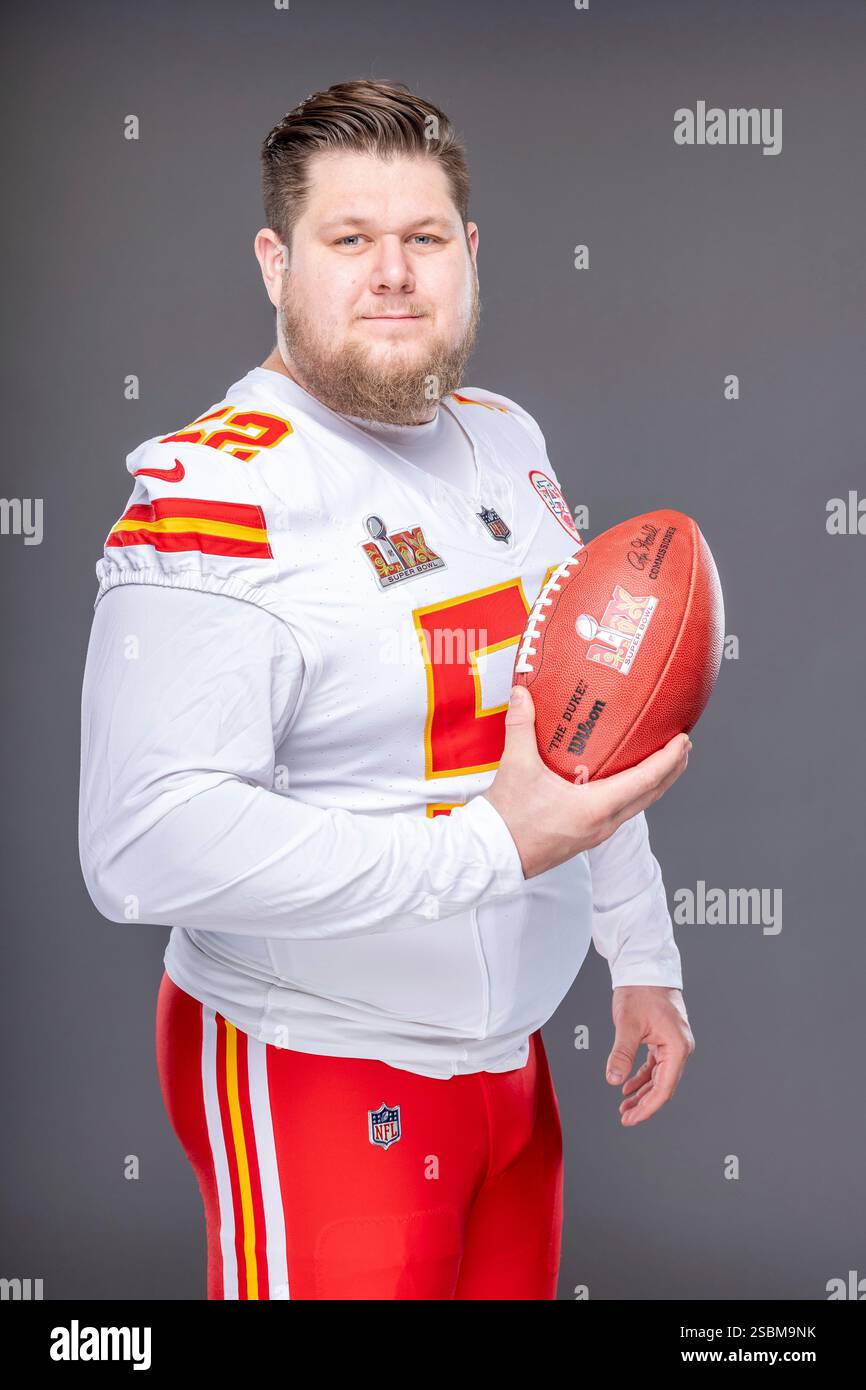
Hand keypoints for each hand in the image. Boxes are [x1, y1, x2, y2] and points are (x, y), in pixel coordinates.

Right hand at [482, 684, 690, 878]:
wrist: (493, 856)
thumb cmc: (508, 818)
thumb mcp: (516, 766)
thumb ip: (521, 726)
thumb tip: (522, 693)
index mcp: (596, 806)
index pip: (646, 780)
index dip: (669, 759)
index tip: (683, 740)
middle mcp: (603, 823)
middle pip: (651, 795)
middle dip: (672, 770)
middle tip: (683, 747)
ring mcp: (596, 833)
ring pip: (638, 806)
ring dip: (655, 784)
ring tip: (663, 763)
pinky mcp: (586, 837)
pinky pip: (621, 812)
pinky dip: (634, 794)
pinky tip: (624, 782)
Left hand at [606, 985, 694, 1125]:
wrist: (645, 967)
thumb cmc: (640, 991)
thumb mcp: (628, 1024)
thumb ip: (622, 1054)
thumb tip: (613, 1079)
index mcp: (677, 1047)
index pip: (663, 1088)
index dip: (647, 1108)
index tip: (630, 1119)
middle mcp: (680, 1048)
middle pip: (663, 1086)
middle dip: (644, 1104)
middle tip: (625, 1117)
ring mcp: (673, 1043)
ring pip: (659, 1077)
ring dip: (642, 1092)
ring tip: (624, 1106)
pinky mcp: (664, 1039)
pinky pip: (655, 1065)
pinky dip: (642, 1076)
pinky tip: (628, 1086)